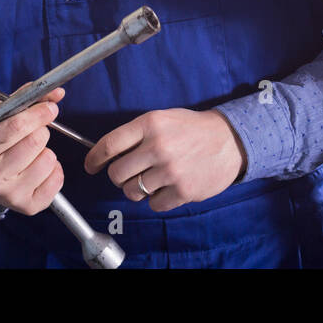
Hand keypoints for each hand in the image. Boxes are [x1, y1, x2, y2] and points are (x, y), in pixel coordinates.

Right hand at [0, 86, 64, 214]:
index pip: (16, 126)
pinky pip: (57, 179)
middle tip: (33, 134)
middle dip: (41, 131)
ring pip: (49, 159)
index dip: (38, 113)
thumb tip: (57, 92)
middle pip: (36, 141)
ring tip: (31, 155)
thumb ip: (26, 100)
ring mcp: (9, 195)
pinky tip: (38, 168)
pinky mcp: (28, 206)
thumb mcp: (0, 120)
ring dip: (46, 151)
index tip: (50, 107)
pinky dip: (54, 169)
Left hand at [84, 108, 247, 212]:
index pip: (109, 145)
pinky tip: (168, 186)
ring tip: (153, 179)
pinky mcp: (183, 190)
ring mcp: (171, 170)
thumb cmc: (192, 129)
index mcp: (150, 123)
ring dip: (138, 189)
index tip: (92, 166)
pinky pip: (153, 204)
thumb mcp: (162, 118)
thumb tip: (106, 154)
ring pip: (132, 192)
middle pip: (117, 174)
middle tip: (131, 173)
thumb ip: (137, 134)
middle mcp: (158, 146)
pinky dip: (157, 199)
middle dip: (119, 176)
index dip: (94, 158)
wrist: (230, 140)